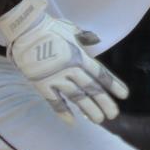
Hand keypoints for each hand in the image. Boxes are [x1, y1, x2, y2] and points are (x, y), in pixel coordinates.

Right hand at [0, 0, 129, 126]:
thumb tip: (95, 39)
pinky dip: (62, 111)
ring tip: (99, 120)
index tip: (124, 95)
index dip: (114, 85)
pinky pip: (54, 101)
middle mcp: (71, 69)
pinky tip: (71, 121)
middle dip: (104, 102)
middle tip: (113, 114)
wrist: (25, 29)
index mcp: (80, 56)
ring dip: (89, 109)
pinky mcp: (42, 83)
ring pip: (77, 97)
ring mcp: (56, 77)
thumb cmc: (49, 27)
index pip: (101, 73)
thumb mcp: (71, 29)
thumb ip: (84, 37)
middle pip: (92, 88)